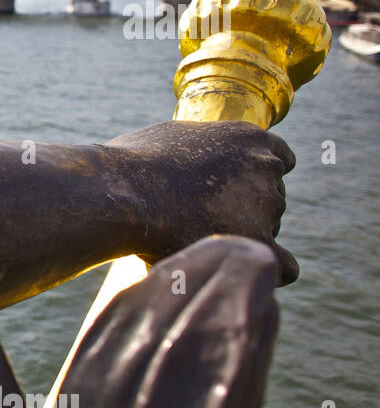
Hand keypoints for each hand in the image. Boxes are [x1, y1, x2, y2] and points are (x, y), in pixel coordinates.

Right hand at [109, 120, 296, 283]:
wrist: (122, 193)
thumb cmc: (129, 165)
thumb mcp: (167, 138)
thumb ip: (192, 149)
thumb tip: (175, 161)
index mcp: (249, 137)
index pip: (278, 159)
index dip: (254, 177)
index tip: (230, 192)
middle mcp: (265, 167)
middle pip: (269, 197)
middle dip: (243, 208)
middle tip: (199, 221)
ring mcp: (267, 204)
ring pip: (269, 228)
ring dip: (241, 235)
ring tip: (196, 241)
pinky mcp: (259, 240)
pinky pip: (284, 265)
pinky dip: (267, 270)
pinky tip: (236, 270)